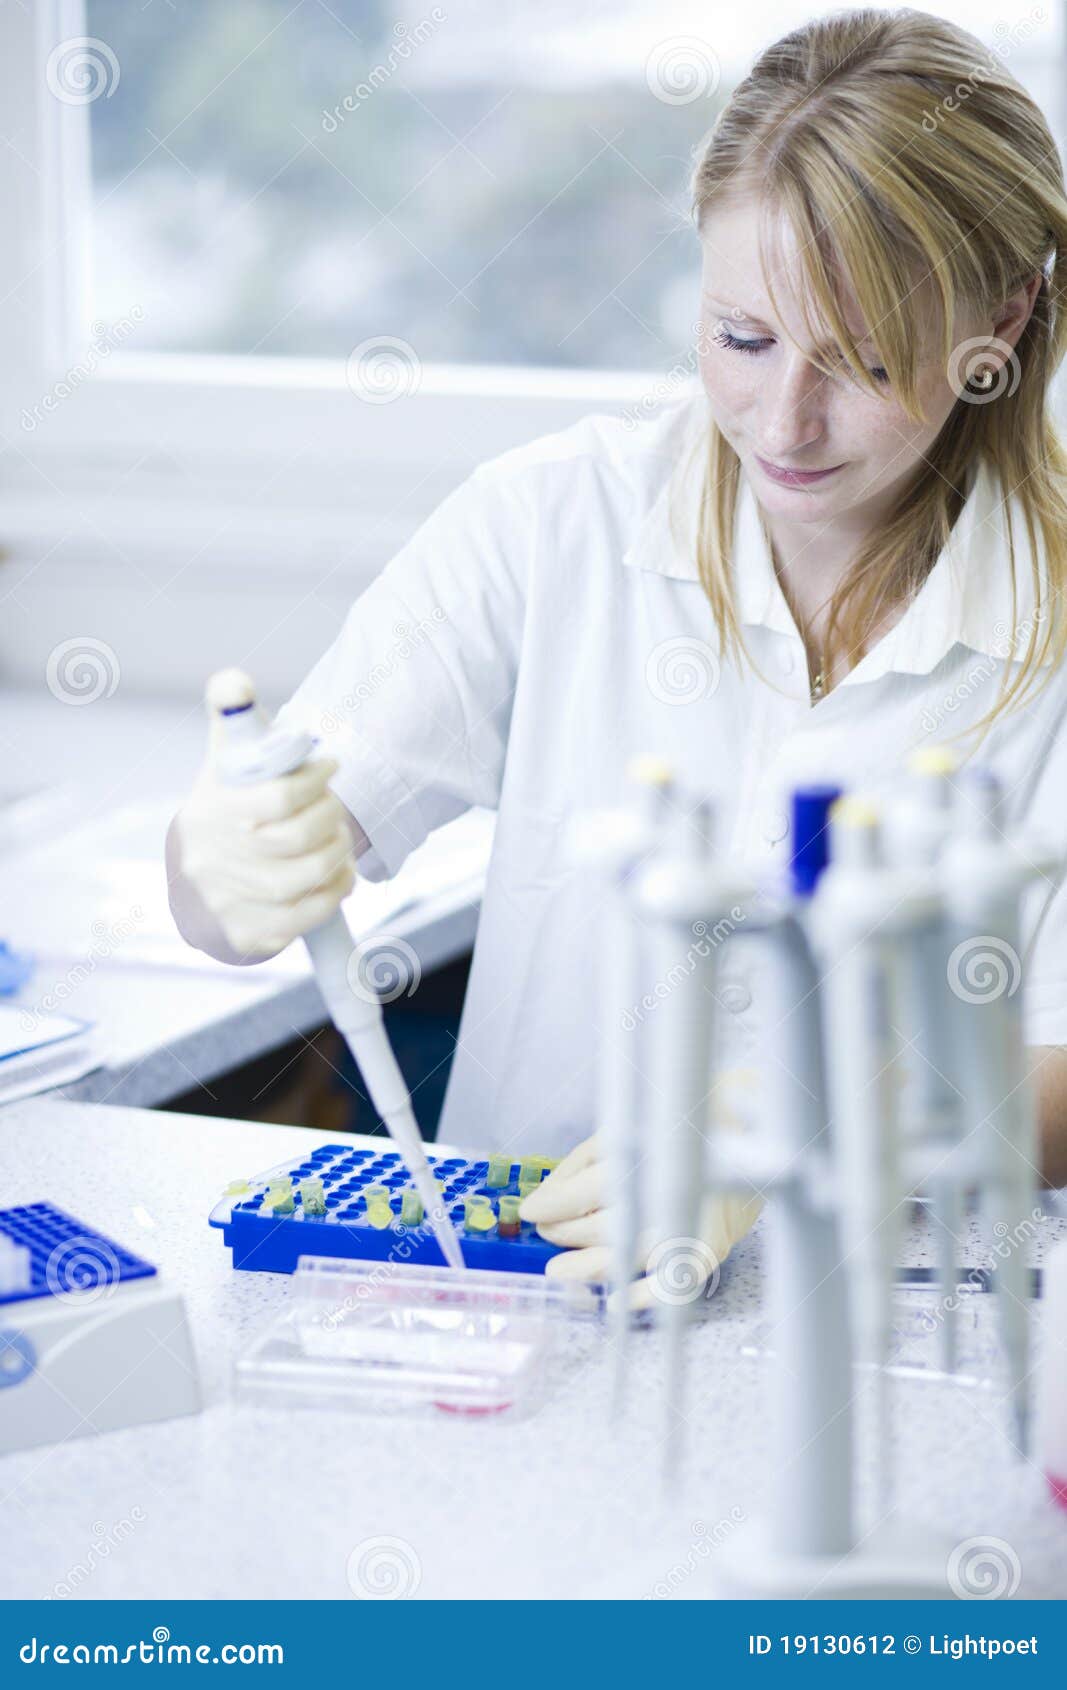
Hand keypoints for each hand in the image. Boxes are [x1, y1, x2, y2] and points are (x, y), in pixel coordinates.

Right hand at [169, 712, 355, 960]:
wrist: (192, 891)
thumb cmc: (225, 814)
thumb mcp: (222, 766)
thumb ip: (230, 717)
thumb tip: (233, 681)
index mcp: (209, 810)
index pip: (277, 797)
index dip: (316, 781)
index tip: (331, 767)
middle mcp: (211, 859)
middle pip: (297, 840)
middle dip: (331, 819)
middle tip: (338, 809)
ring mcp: (227, 901)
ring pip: (306, 879)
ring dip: (338, 856)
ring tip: (341, 841)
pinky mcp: (247, 936)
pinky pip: (307, 916)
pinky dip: (334, 893)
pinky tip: (339, 875)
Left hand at [518, 1129, 762, 1311]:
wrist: (746, 1136)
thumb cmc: (669, 1134)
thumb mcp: (622, 1134)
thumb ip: (580, 1165)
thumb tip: (542, 1199)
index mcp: (645, 1151)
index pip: (588, 1188)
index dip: (554, 1203)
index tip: (531, 1211)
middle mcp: (670, 1188)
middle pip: (604, 1224)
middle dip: (566, 1232)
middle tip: (546, 1233)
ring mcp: (691, 1222)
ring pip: (629, 1255)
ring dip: (586, 1267)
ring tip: (558, 1271)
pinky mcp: (709, 1249)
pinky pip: (672, 1283)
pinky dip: (642, 1297)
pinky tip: (614, 1303)